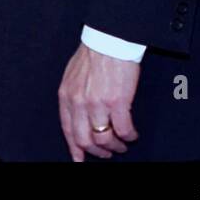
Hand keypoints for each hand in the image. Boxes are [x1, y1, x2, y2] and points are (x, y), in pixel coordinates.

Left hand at [58, 43, 140, 160]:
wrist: (109, 40)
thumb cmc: (93, 54)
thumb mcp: (72, 76)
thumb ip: (73, 96)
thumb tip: (77, 114)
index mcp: (67, 95)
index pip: (67, 129)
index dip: (74, 148)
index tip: (79, 159)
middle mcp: (79, 102)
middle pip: (84, 140)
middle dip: (96, 152)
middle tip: (106, 153)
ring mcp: (98, 103)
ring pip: (104, 138)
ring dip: (115, 146)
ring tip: (122, 144)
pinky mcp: (118, 102)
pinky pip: (123, 130)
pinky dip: (129, 136)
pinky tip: (132, 134)